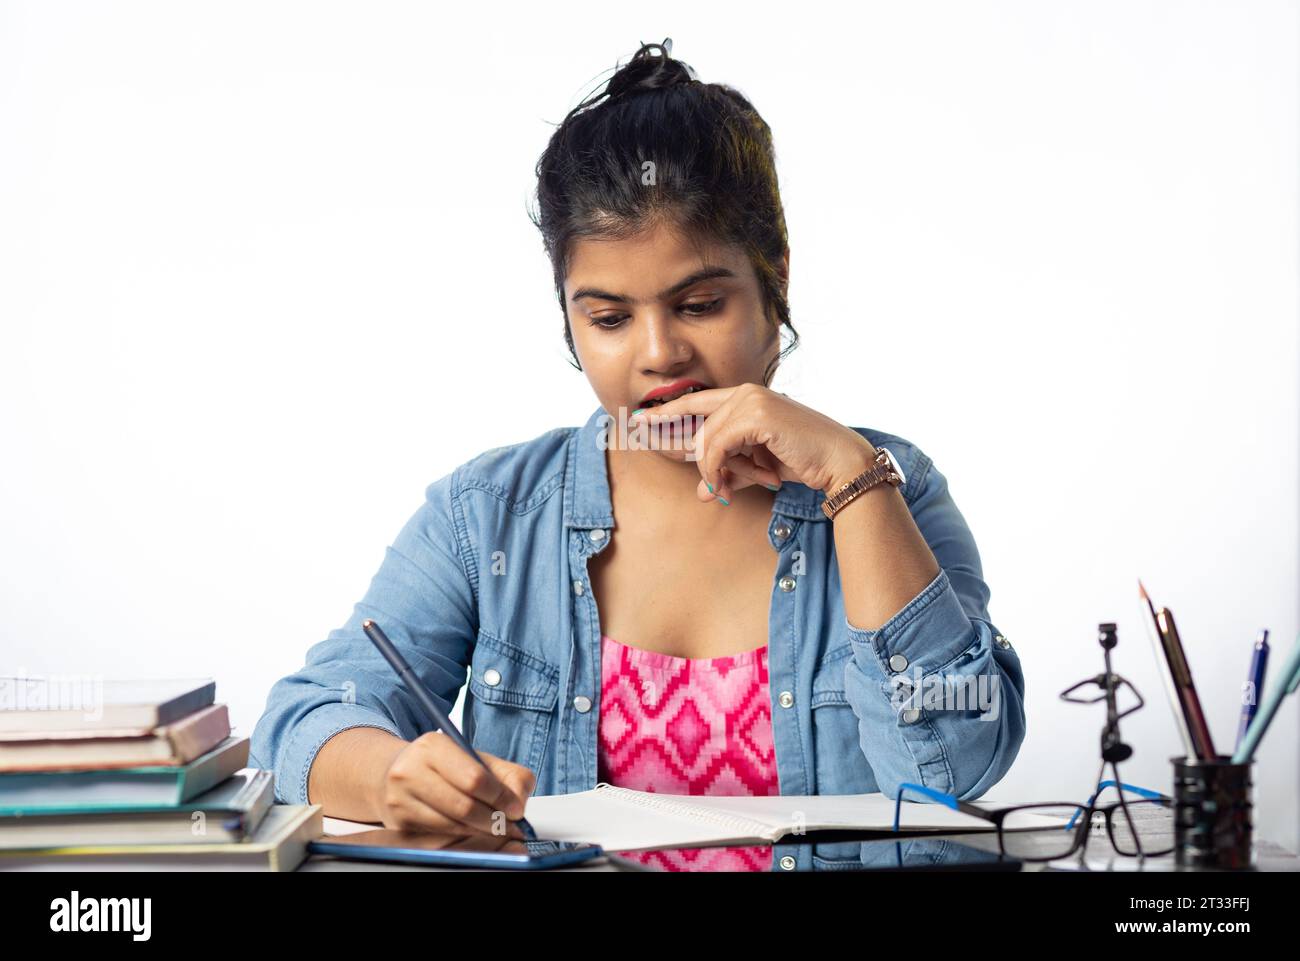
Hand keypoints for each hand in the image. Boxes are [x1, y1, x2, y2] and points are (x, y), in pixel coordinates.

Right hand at [373, 732, 536, 838]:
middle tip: (510, 826)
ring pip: (452, 827)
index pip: (474, 778)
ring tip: (494, 828)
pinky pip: (440, 840)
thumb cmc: (444, 767)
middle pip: (463, 807)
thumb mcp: (476, 759)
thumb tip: (518, 805)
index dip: (500, 798)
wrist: (398, 774)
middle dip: (493, 820)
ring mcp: (400, 801)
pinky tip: (472, 833)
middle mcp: (409, 772)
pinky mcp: (399, 825)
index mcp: (432, 746)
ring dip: (480, 833)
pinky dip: (463, 840)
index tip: (516, 810)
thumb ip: (508, 776)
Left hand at [629, 383, 877, 502]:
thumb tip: (703, 493)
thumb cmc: (803, 462)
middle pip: (699, 429)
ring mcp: (751, 400)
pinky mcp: (755, 415)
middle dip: (703, 465)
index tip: (638, 421)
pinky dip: (719, 471)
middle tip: (719, 491)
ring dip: (717, 473)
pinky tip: (733, 486)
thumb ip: (729, 472)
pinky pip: (717, 447)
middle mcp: (746, 392)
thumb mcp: (758, 467)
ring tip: (735, 490)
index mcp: (747, 397)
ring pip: (707, 441)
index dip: (666, 412)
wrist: (839, 462)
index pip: (696, 401)